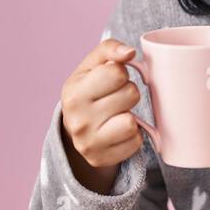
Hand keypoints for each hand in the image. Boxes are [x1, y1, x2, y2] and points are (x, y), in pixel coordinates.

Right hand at [60, 38, 145, 169]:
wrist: (74, 127)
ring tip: (117, 113)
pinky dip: (132, 135)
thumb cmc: (89, 89)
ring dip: (131, 115)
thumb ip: (110, 50)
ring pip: (132, 122)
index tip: (112, 79)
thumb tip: (129, 52)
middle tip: (115, 97)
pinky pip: (135, 142)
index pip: (117, 72)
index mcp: (73, 93)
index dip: (121, 73)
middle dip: (128, 92)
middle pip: (131, 94)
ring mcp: (88, 143)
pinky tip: (118, 131)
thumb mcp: (92, 65)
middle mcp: (77, 120)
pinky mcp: (101, 159)